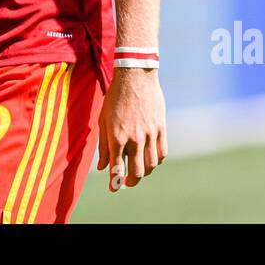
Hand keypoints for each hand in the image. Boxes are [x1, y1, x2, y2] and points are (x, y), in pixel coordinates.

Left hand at [96, 67, 166, 190]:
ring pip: (151, 165)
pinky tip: (150, 160)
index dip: (115, 182)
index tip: (113, 188)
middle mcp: (134, 139)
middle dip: (131, 181)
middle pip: (137, 172)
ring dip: (144, 173)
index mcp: (117, 137)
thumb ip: (103, 145)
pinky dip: (156, 161)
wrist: (135, 76)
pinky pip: (162, 153)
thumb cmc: (115, 97)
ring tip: (138, 171)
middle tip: (126, 182)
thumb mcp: (103, 120)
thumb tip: (103, 167)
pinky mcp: (161, 128)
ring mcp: (150, 134)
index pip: (117, 169)